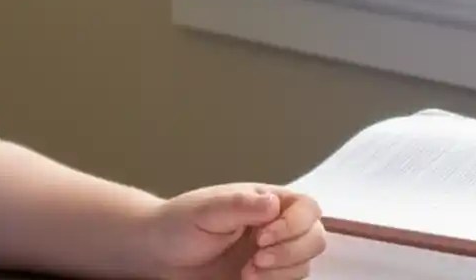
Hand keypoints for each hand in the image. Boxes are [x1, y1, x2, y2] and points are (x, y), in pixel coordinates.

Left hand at [140, 183, 325, 279]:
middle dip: (291, 252)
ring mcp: (273, 252)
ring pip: (305, 263)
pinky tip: (248, 279)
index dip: (295, 225)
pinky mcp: (267, 276)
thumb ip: (239, 206)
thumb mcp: (206, 210)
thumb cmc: (179, 224)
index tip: (263, 238)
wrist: (160, 254)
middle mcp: (275, 225)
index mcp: (264, 202)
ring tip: (248, 272)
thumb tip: (273, 202)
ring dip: (283, 271)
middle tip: (257, 259)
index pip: (307, 208)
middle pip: (315, 237)